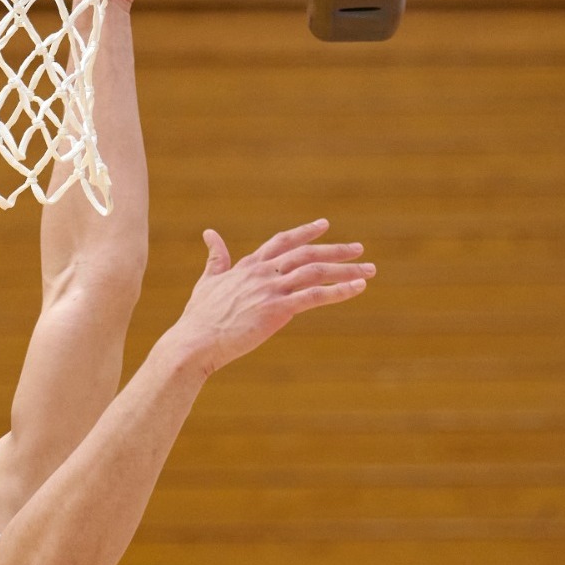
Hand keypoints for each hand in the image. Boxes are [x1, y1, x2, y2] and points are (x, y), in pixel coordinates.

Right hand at [167, 219, 372, 374]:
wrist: (195, 340)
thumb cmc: (199, 316)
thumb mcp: (208, 280)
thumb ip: (215, 257)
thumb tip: (210, 233)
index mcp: (248, 265)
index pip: (282, 241)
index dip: (305, 232)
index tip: (324, 224)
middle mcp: (263, 272)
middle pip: (306, 253)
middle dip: (335, 250)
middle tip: (359, 249)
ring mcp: (271, 289)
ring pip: (316, 272)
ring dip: (345, 270)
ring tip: (368, 270)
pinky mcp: (278, 309)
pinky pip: (315, 296)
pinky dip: (339, 290)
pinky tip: (358, 288)